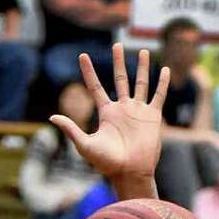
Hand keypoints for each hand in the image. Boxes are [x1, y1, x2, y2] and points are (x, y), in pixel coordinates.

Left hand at [50, 44, 167, 186]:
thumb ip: (71, 129)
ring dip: (143, 67)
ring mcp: (138, 111)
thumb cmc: (107, 163)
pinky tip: (166, 70)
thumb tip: (52, 117)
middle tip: (117, 45)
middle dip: (118, 62)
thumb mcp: (85, 145)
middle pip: (120, 79)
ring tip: (143, 51)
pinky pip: (159, 96)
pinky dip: (163, 83)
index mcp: (106, 113)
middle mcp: (122, 109)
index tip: (82, 56)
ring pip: (141, 83)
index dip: (88, 72)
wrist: (130, 173)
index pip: (95, 88)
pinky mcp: (153, 117)